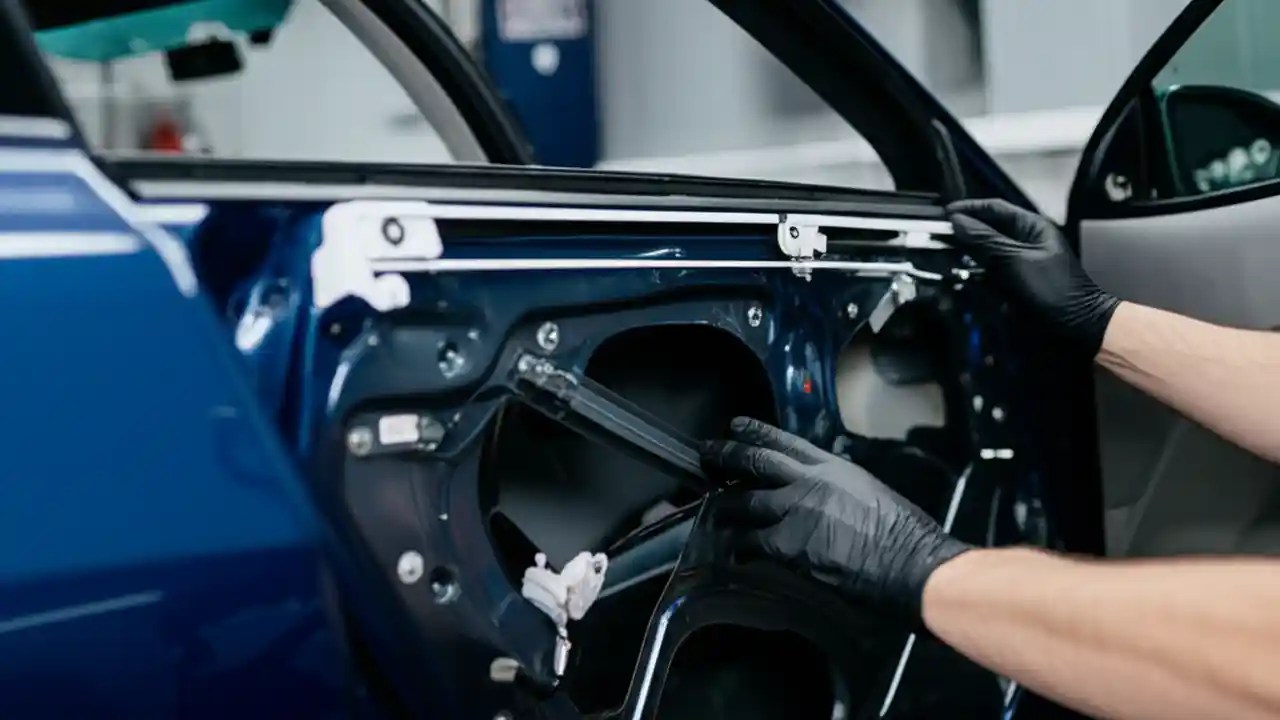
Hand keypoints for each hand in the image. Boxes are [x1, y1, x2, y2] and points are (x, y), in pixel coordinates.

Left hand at [701, 418, 970, 618]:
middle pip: (754, 463)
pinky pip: (751, 543)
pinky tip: (734, 552)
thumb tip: (818, 492)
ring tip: (713, 511)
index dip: (755, 431)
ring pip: (744, 503)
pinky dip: (740, 548)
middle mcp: (808, 482)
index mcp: (831, 466)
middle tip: (705, 456)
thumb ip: (835, 485)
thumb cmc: (902, 531)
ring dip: (725, 508)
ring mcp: (794, 512)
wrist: (909, 563)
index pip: (784, 441)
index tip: (734, 426)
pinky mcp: (788, 546)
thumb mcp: (867, 489)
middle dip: (724, 457)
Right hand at [947, 198, 1119, 356]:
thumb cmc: (1053, 291)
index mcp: (1032, 227)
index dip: (968, 208)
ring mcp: (1020, 263)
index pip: (995, 208)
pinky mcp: (1015, 284)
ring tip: (944, 255)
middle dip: (964, 231)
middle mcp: (1025, 241)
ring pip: (986, 251)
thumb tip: (956, 222)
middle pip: (988, 229)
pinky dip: (975, 273)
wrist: (1077, 328)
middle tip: (938, 236)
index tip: (943, 215)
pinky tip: (961, 275)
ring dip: (967, 253)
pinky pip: (989, 272)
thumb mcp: (1014, 261)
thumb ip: (984, 240)